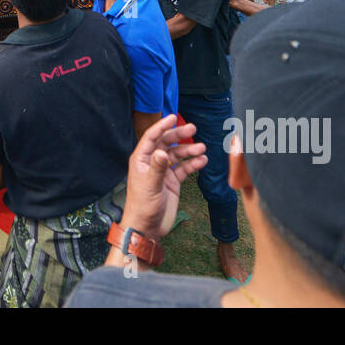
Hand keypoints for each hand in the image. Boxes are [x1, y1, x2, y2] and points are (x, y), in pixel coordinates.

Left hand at [119, 115, 207, 241]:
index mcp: (141, 160)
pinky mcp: (172, 182)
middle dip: (179, 135)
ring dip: (189, 150)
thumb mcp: (150, 186)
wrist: (147, 228)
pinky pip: (184, 168)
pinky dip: (193, 164)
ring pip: (178, 155)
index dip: (162, 126)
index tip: (173, 117)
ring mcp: (163, 172)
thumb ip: (158, 168)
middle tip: (193, 128)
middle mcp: (152, 163)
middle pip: (167, 143)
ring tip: (202, 148)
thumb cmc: (142, 207)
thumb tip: (163, 152)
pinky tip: (202, 161)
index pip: (151, 137)